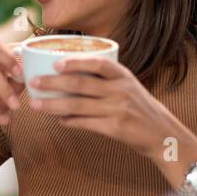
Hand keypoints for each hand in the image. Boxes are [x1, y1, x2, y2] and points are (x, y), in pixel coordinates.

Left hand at [27, 56, 186, 158]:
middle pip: (81, 84)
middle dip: (53, 83)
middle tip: (33, 82)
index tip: (55, 62)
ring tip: (35, 104)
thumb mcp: (128, 87)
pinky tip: (59, 120)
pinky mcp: (115, 128)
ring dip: (53, 105)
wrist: (162, 134)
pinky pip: (85, 123)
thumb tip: (70, 77)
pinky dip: (69, 121)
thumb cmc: (140, 109)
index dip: (75, 62)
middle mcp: (120, 91)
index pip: (98, 63)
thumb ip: (105, 81)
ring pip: (77, 105)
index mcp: (123, 77)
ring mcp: (117, 110)